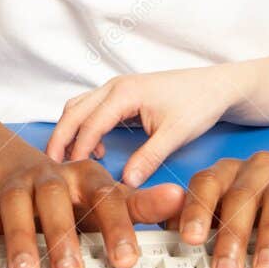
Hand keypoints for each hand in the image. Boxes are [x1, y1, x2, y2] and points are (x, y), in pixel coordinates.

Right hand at [0, 155, 183, 267]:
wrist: (23, 169)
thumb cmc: (76, 196)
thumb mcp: (110, 198)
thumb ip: (143, 205)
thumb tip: (183, 201)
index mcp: (86, 177)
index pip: (105, 198)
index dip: (116, 228)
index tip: (126, 260)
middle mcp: (50, 179)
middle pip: (55, 200)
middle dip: (62, 237)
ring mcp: (17, 189)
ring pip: (17, 207)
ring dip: (20, 240)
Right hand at [45, 67, 235, 185]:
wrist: (216, 86)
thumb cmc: (198, 103)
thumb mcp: (175, 134)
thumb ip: (149, 157)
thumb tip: (127, 181)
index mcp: (124, 93)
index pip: (90, 123)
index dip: (77, 150)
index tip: (71, 173)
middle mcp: (115, 86)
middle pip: (74, 111)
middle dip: (60, 137)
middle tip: (52, 166)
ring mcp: (117, 88)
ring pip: (79, 107)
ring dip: (69, 131)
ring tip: (66, 160)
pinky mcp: (122, 95)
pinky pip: (91, 108)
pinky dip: (83, 127)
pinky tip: (95, 149)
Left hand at [177, 151, 268, 267]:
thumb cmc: (264, 205)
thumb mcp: (231, 212)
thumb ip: (202, 225)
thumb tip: (167, 245)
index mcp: (228, 173)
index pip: (206, 184)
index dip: (197, 210)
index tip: (190, 240)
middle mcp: (258, 167)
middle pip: (241, 197)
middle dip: (232, 238)